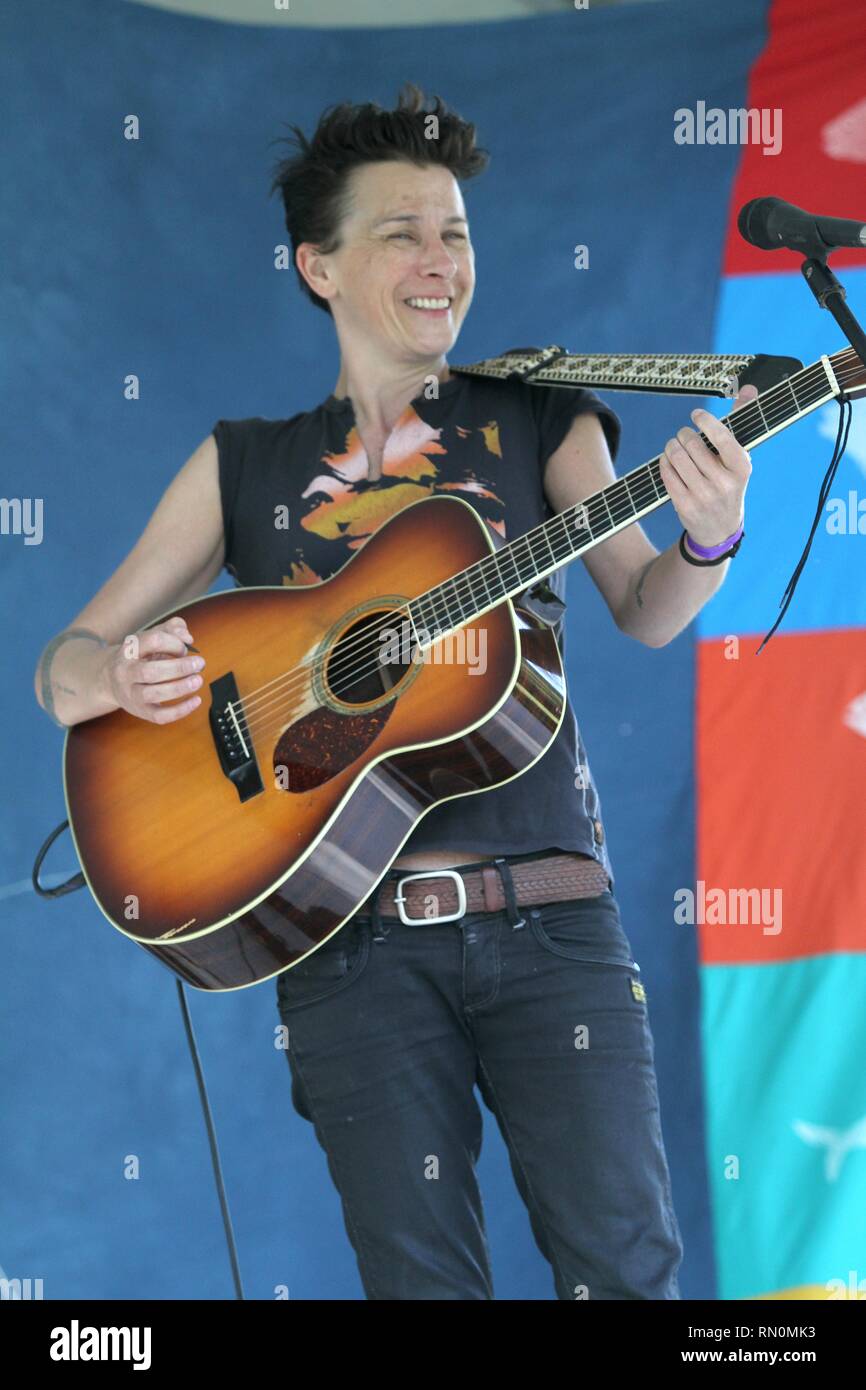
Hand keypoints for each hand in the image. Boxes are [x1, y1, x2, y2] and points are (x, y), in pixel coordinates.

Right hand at [101, 616, 205, 723]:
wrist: (110, 680)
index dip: (175, 643)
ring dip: (180, 688)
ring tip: (198, 680)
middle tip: (199, 664)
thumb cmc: (138, 656)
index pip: (154, 641)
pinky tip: (196, 700)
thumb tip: (187, 638)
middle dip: (180, 668)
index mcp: (129, 649)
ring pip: (154, 694)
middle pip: (151, 671)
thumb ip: (172, 629)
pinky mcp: (140, 711)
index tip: (185, 648)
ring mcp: (131, 693)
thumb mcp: (150, 637)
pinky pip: (160, 716)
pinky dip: (180, 710)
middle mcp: (126, 672)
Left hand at [659, 384, 756, 548]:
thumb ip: (741, 422)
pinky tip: (669, 461)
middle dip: (683, 435)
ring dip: (671, 446)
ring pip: (676, 456)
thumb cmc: (730, 483)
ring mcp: (703, 495)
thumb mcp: (739, 458)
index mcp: (742, 467)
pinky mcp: (684, 505)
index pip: (722, 436)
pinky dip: (664, 462)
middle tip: (683, 435)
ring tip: (674, 446)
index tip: (697, 415)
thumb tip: (749, 388)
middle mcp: (724, 482)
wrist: (720, 528)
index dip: (705, 421)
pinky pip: (667, 473)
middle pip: (692, 444)